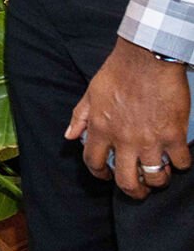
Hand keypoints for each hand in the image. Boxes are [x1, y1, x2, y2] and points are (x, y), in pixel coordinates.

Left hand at [66, 38, 193, 197]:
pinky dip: (181, 165)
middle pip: (126, 180)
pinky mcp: (173, 135)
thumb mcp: (90, 93)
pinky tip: (178, 159)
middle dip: (132, 191)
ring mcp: (149, 140)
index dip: (99, 174)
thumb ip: (79, 117)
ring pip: (154, 177)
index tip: (106, 175)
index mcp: (100, 129)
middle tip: (138, 190)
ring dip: (158, 181)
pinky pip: (181, 162)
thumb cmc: (118, 72)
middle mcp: (123, 139)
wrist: (146, 59)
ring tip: (159, 176)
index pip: (93, 162)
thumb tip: (68, 136)